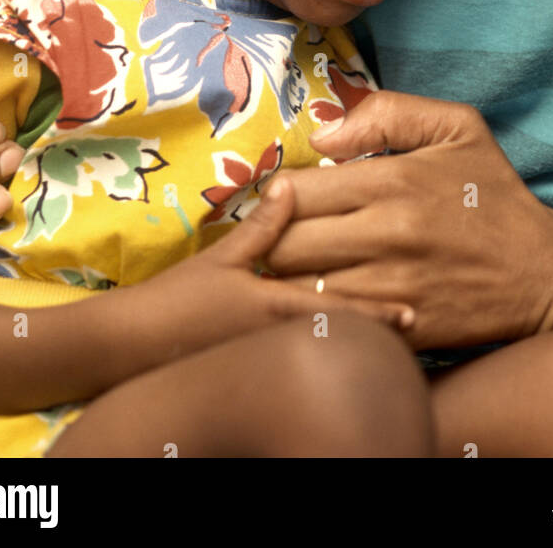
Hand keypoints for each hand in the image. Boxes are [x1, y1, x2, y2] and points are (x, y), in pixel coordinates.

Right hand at [132, 175, 414, 361]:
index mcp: (275, 307)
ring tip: (399, 329)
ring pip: (326, 348)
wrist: (134, 347)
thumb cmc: (177, 300)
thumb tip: (295, 183)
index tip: (415, 311)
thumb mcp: (222, 259)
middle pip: (342, 336)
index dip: (380, 313)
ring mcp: (271, 356)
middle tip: (419, 317)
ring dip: (358, 339)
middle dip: (379, 330)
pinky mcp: (259, 368)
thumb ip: (264, 225)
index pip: (338, 309)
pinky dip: (328, 350)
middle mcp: (280, 338)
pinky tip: (347, 345)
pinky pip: (303, 361)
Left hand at [261, 93, 552, 350]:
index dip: (275, 197)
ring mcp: (393, 289)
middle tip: (276, 240)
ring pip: (298, 293)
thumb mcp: (457, 127)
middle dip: (269, 243)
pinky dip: (316, 319)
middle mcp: (388, 235)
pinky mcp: (400, 332)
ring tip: (289, 275)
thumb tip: (321, 137)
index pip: (293, 191)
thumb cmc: (494, 196)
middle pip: (283, 246)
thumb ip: (387, 113)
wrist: (547, 275)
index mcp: (394, 181)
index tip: (282, 201)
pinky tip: (320, 307)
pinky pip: (333, 328)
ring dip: (284, 285)